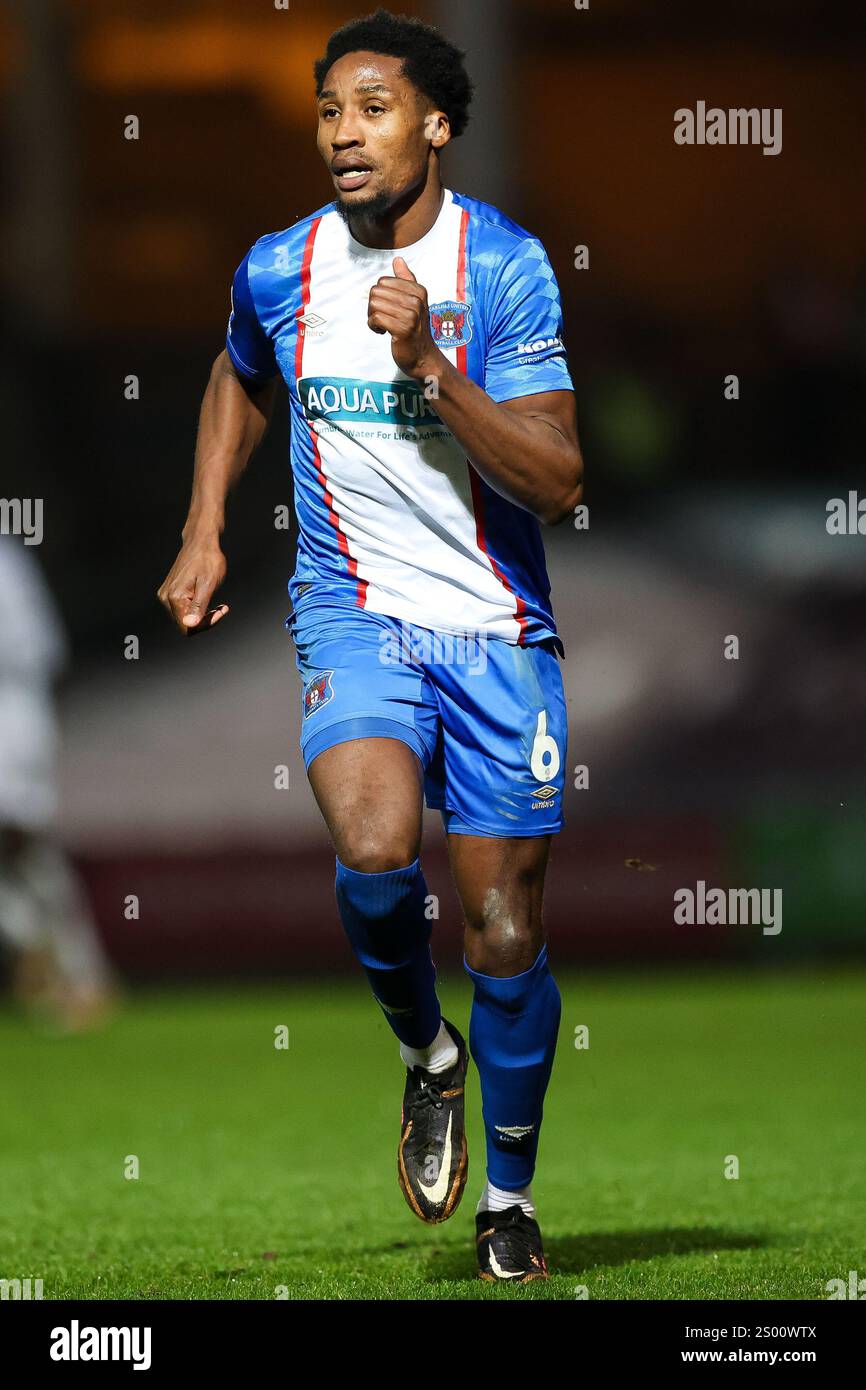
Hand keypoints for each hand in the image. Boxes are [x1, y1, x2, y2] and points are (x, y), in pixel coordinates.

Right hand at [157, 535, 228, 634]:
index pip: (187, 628)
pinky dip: (197, 608)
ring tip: (217, 604)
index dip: (205, 625)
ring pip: (184, 618)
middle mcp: (165, 598)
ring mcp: (166, 594)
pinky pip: (183, 608)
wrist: (201, 542)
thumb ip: (198, 607)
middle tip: (221, 608)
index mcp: (174, 597)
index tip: (219, 612)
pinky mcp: (170, 591)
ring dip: (202, 615)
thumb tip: (189, 625)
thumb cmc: (207, 559)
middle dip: (204, 620)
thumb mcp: (208, 584)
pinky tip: (207, 598)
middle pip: (185, 624)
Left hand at [367, 257, 442, 380]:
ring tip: (383, 325)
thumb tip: (398, 259)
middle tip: (383, 318)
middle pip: (376, 291)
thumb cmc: (416, 330)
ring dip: (372, 317)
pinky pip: (375, 318)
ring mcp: (411, 315)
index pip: (384, 281)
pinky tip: (382, 332)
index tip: (389, 309)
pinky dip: (373, 326)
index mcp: (418, 290)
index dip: (380, 295)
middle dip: (373, 305)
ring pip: (374, 304)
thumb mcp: (414, 302)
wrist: (423, 357)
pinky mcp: (403, 329)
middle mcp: (416, 300)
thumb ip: (406, 280)